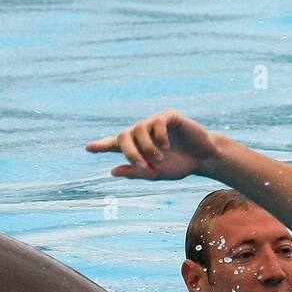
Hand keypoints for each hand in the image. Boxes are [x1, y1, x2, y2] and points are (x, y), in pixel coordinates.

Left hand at [84, 109, 220, 180]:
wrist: (203, 158)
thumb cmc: (178, 165)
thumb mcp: (155, 174)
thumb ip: (135, 172)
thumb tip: (112, 171)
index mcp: (137, 147)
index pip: (114, 144)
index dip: (101, 146)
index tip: (88, 148)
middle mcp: (142, 133)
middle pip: (123, 136)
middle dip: (129, 152)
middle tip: (141, 166)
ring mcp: (154, 123)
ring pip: (138, 129)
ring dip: (146, 147)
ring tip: (159, 159)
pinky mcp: (168, 117)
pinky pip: (156, 123)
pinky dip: (159, 136)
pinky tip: (166, 147)